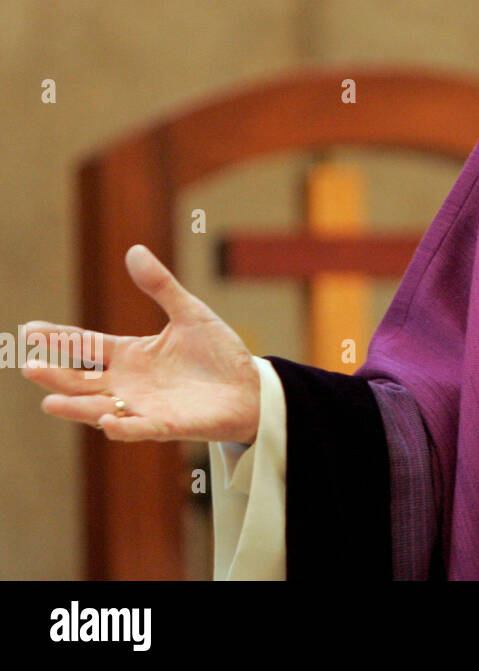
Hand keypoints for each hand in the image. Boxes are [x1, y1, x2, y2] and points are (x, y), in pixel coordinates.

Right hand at [22, 244, 260, 443]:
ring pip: (101, 409)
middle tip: (29, 366)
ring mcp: (145, 406)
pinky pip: (142, 428)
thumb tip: (134, 250)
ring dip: (77, 408)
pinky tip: (108, 423)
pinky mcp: (168, 425)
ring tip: (51, 403)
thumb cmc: (217, 354)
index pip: (85, 346)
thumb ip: (161, 286)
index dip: (58, 339)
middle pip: (82, 380)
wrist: (250, 387)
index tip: (27, 331)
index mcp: (130, 355)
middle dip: (56, 376)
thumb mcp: (189, 313)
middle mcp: (129, 383)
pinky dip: (124, 428)